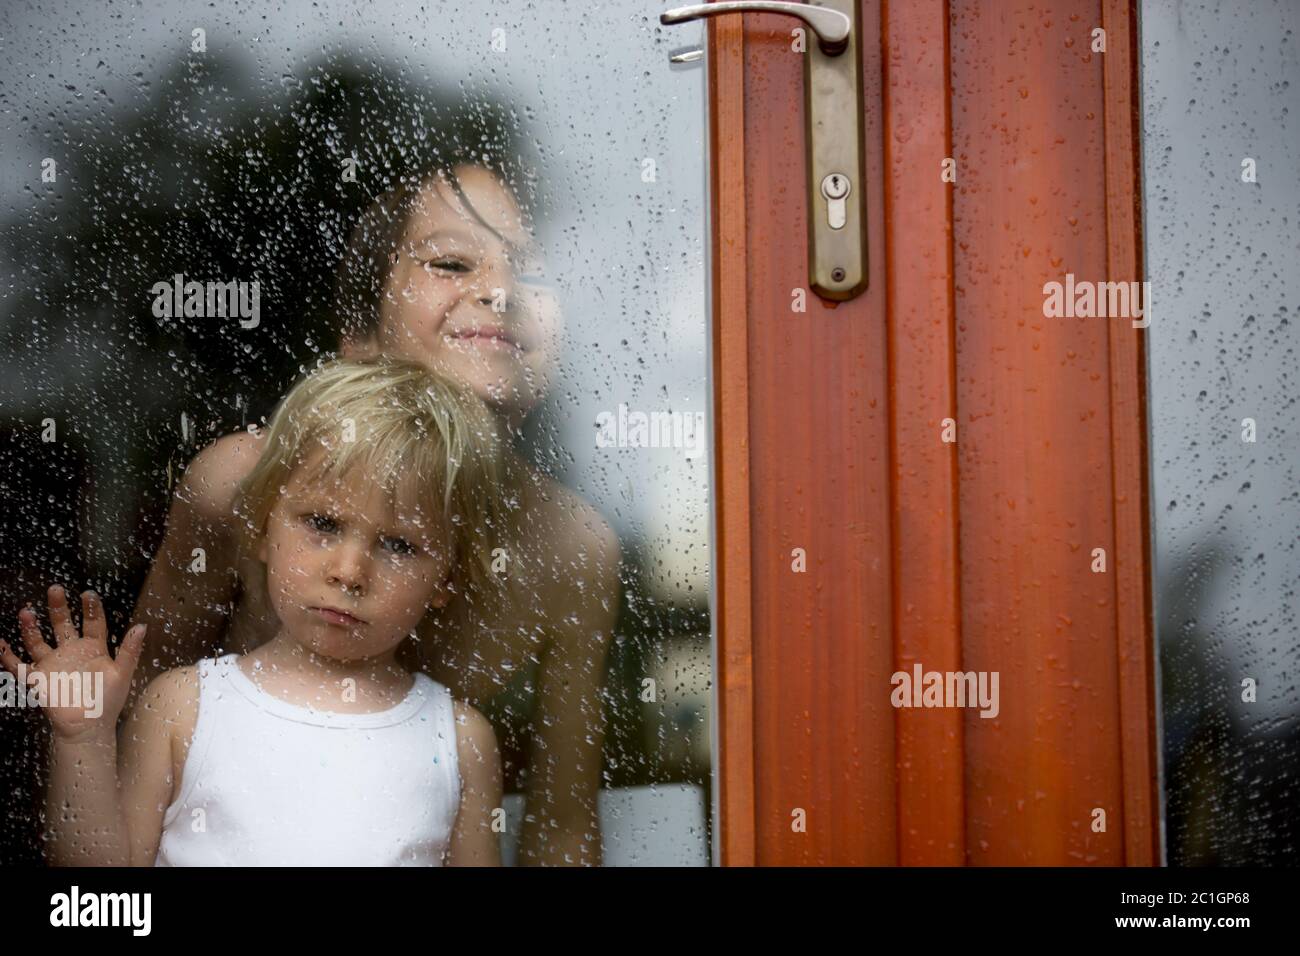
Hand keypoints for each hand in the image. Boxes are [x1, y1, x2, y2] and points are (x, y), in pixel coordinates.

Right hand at [0, 585, 145, 742]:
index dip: (91, 608)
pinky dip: (6, 655)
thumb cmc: (108, 702)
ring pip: (38, 641)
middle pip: (62, 624)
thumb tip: (142, 626)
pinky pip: (17, 666)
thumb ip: (130, 650)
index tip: (88, 593)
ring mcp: (53, 664)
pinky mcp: (37, 679)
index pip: (93, 623)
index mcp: (94, 649)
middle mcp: (71, 652)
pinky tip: (0, 642)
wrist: (88, 727)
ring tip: (26, 611)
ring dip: (31, 627)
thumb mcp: (123, 673)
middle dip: (58, 607)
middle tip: (56, 589)